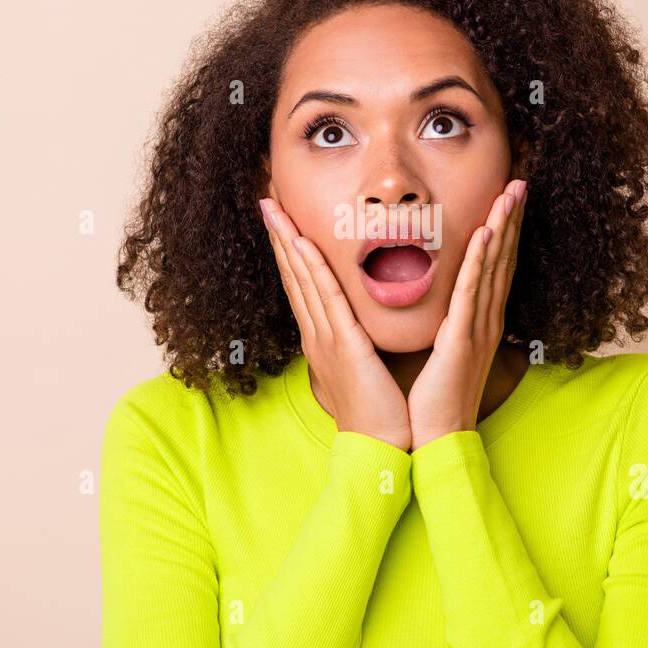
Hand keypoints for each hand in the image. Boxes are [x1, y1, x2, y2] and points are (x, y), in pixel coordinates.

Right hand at [260, 197, 411, 451]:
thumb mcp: (366, 367)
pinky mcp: (342, 343)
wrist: (380, 447)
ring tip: (273, 208)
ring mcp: (325, 337)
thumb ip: (361, 342)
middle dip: (279, 235)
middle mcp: (317, 333)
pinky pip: (325, 297)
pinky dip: (311, 266)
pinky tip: (301, 241)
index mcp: (324, 338)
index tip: (283, 219)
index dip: (291, 250)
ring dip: (287, 239)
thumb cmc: (380, 412)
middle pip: (293, 274)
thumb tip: (365, 324)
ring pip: (302, 278)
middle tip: (267, 199)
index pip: (303, 284)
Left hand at [407, 179, 527, 450]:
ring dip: (503, 228)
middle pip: (503, 259)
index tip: (507, 198)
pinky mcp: (463, 340)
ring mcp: (478, 329)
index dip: (504, 230)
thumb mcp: (442, 352)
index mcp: (479, 322)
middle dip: (512, 219)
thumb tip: (439, 304)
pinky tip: (487, 234)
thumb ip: (445, 323)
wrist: (435, 439)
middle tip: (519, 181)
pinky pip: (472, 293)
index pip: (495, 267)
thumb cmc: (433, 399)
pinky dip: (481, 262)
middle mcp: (486, 320)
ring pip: (493, 268)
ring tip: (510, 193)